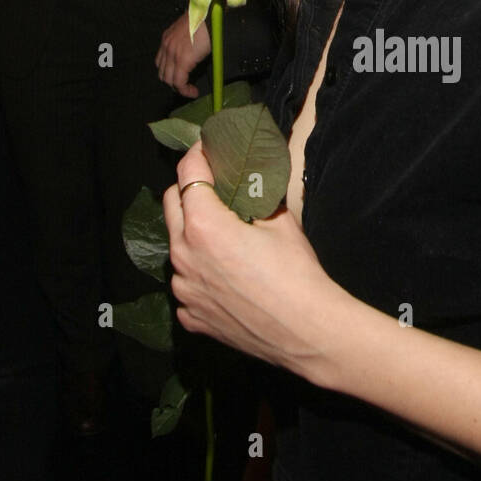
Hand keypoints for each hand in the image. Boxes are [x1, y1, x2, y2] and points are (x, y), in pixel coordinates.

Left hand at [156, 12, 209, 96]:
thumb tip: (193, 54)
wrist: (209, 15)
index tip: (181, 77)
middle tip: (186, 86)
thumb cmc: (204, 21)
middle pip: (162, 73)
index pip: (160, 62)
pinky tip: (193, 92)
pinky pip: (179, 82)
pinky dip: (185, 90)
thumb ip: (186, 42)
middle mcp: (166, 47)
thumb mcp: (189, 31)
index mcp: (167, 39)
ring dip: (179, 88)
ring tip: (190, 90)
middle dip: (173, 82)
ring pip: (169, 80)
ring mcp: (172, 54)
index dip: (169, 73)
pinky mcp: (182, 61)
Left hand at [163, 142, 335, 377]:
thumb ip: (258, 195)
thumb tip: (255, 178)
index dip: (198, 154)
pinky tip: (227, 278)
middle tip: (215, 187)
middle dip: (189, 190)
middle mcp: (183, 256)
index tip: (207, 148)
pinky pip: (187, 285)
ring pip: (176, 248)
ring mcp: (184, 290)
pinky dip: (200, 275)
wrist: (309, 333)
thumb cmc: (298, 275)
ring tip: (224, 238)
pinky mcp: (191, 316)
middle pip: (171, 205)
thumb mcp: (282, 222)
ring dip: (193, 235)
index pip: (188, 174)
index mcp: (204, 226)